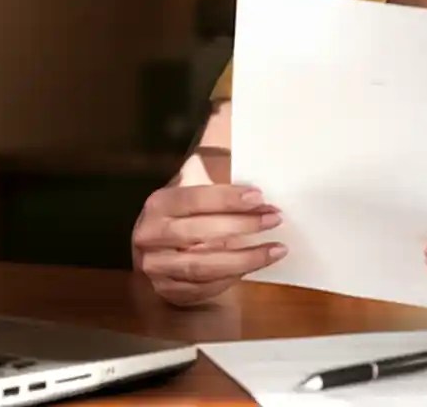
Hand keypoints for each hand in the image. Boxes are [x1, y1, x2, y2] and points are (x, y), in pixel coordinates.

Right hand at [132, 184, 286, 305]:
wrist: (153, 250)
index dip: (227, 199)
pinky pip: (205, 287)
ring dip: (245, 258)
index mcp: (157, 205)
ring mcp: (156, 267)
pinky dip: (232, 278)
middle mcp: (150, 236)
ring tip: (276, 249)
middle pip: (201, 233)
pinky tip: (255, 266)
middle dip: (243, 226)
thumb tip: (229, 134)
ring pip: (204, 266)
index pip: (194, 200)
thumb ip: (207, 171)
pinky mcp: (168, 291)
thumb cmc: (180, 215)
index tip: (259, 197)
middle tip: (274, 219)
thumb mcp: (187, 188)